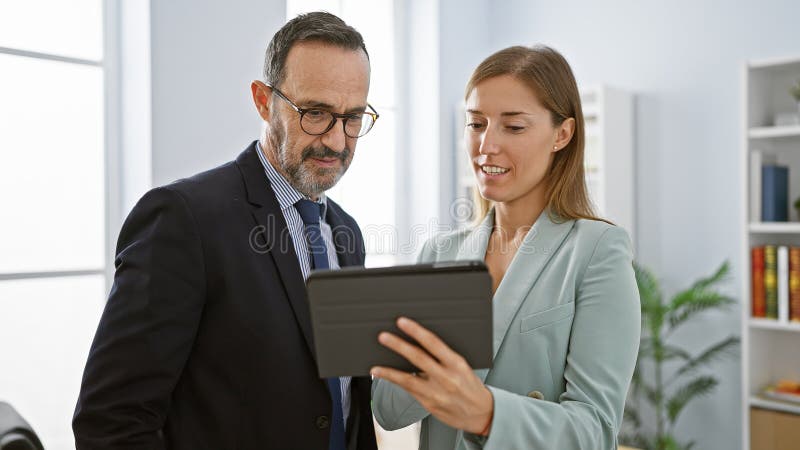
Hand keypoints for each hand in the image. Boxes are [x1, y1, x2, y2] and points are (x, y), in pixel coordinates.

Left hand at [370, 317, 493, 434]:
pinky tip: (382, 374)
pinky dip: (393, 380)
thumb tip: (420, 342)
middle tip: (383, 336)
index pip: (434, 343)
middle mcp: (446, 377)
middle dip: (399, 345)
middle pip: (418, 358)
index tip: (402, 322)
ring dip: (389, 370)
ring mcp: (436, 392)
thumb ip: (444, 356)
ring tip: (376, 364)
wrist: (482, 413)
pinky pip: (407, 389)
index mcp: (456, 363)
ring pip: (408, 378)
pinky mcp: (429, 403)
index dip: (416, 331)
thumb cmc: (471, 386)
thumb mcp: (463, 366)